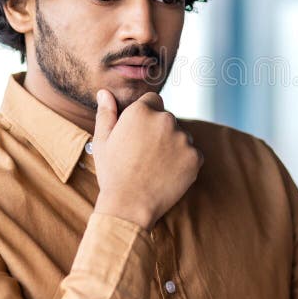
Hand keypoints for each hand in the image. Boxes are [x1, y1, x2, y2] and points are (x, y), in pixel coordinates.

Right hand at [90, 89, 202, 229]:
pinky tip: (168, 174)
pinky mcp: (195, 157)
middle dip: (159, 131)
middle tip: (144, 154)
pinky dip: (184, 162)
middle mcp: (165, 120)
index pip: (153, 100)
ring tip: (155, 166)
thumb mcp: (102, 141)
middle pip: (167, 118)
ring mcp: (182, 138)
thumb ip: (106, 113)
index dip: (146, 115)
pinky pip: (192, 153)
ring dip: (173, 145)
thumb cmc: (112, 173)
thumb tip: (105, 93)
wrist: (129, 206)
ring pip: (181, 136)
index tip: (139, 133)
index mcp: (141, 112)